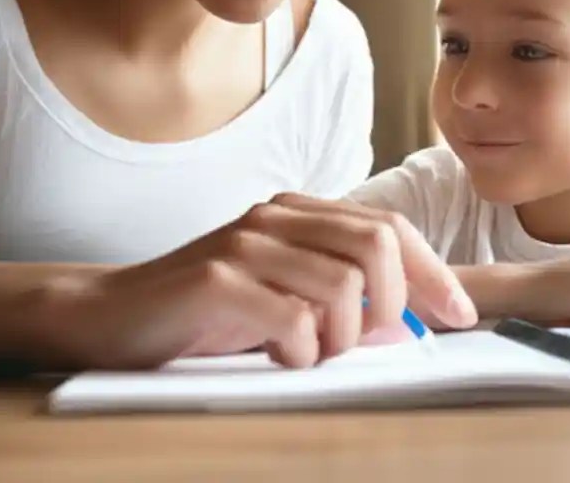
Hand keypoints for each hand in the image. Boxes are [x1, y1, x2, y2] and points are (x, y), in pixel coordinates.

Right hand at [29, 193, 477, 369]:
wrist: (110, 316)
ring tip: (307, 353)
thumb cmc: (202, 312)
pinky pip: (295, 320)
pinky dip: (300, 352)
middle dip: (395, 302)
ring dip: (340, 338)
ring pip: (342, 287)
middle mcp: (275, 216)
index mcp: (296, 213)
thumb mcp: (282, 299)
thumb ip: (340, 301)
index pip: (388, 229)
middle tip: (369, 342)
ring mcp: (246, 242)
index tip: (459, 317)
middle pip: (377, 245)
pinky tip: (276, 356)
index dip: (433, 273)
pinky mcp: (218, 278)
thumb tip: (405, 327)